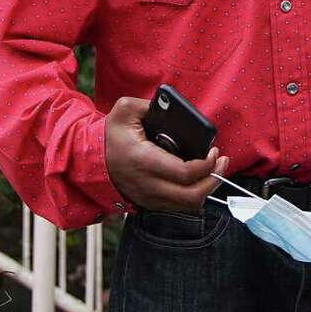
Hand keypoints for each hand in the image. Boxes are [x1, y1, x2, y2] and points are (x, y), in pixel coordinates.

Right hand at [103, 96, 222, 212]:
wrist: (88, 160)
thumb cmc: (110, 134)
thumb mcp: (125, 110)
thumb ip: (150, 104)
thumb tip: (173, 106)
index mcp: (144, 161)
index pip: (186, 173)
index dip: (207, 164)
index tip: (215, 151)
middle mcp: (147, 184)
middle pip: (192, 196)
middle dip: (214, 180)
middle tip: (222, 163)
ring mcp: (147, 197)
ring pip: (187, 206)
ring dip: (206, 189)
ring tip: (215, 171)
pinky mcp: (148, 203)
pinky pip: (177, 207)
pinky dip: (193, 195)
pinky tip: (199, 180)